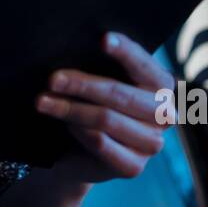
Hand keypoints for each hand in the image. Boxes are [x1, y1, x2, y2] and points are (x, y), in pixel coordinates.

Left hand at [35, 31, 175, 185]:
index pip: (144, 65)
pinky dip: (78, 130)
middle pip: (119, 94)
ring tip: (43, 101)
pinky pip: (100, 143)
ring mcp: (151, 143)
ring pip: (106, 119)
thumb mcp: (97, 82)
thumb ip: (99, 66)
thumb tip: (75, 46)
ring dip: (70, 108)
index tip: (103, 39)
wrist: (78, 152)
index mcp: (161, 86)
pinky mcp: (134, 167)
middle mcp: (164, 114)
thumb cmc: (90, 104)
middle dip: (82, 84)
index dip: (125, 51)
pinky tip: (63, 123)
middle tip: (53, 79)